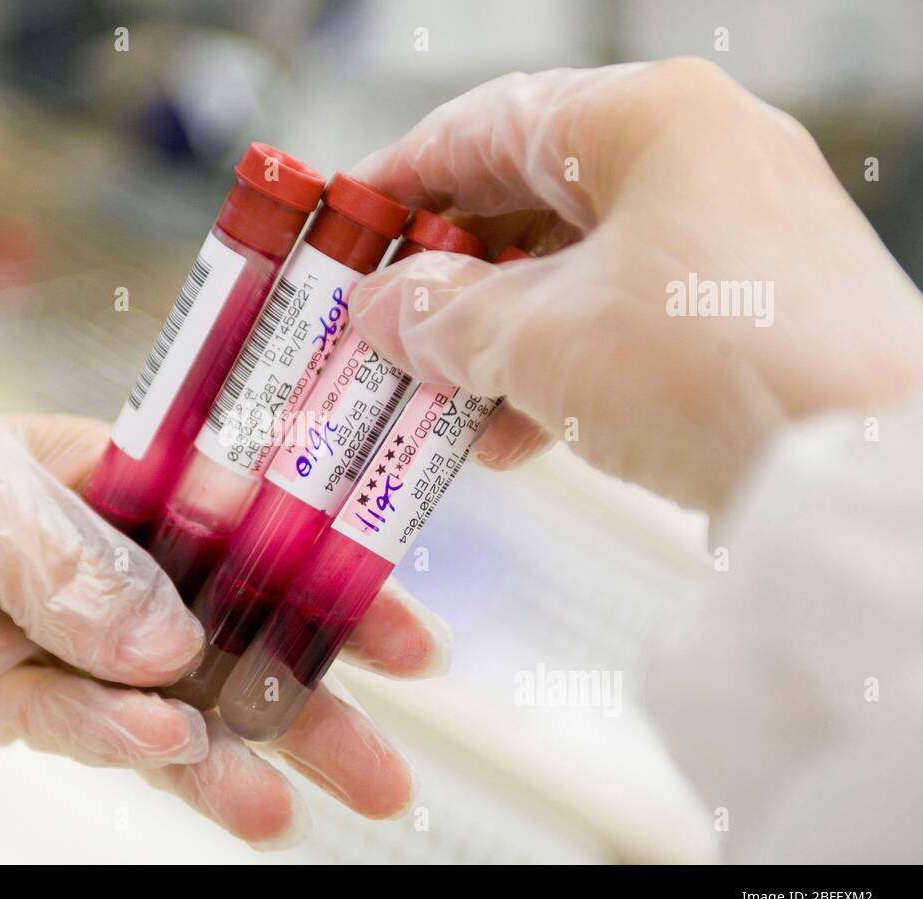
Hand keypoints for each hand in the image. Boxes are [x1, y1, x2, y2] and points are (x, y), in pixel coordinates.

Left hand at [0, 398, 434, 846]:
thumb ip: (62, 550)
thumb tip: (165, 640)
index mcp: (112, 474)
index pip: (244, 517)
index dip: (325, 568)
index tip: (396, 623)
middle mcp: (103, 559)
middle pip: (230, 623)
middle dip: (308, 687)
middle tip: (386, 753)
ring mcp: (63, 636)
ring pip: (174, 697)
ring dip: (239, 749)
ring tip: (302, 806)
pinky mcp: (12, 699)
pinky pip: (88, 728)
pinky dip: (134, 745)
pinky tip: (180, 758)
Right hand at [349, 59, 922, 514]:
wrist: (864, 471)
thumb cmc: (714, 370)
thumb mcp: (541, 340)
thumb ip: (443, 317)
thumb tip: (383, 309)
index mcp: (645, 118)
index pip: (485, 125)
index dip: (397, 178)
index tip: (342, 226)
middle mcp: (698, 153)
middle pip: (530, 200)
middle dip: (446, 278)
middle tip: (383, 332)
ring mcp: (733, 228)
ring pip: (574, 267)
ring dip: (496, 337)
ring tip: (440, 403)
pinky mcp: (753, 302)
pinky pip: (623, 313)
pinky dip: (560, 364)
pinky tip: (516, 434)